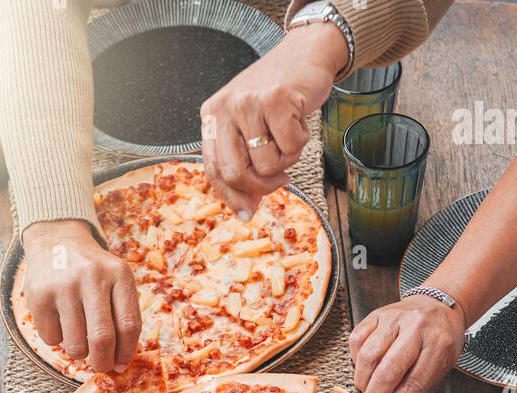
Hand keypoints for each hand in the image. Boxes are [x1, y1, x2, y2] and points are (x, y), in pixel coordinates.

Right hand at [23, 219, 140, 372]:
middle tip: (100, 366)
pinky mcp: (39, 295)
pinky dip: (57, 339)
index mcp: (119, 274)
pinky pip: (52, 338)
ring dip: (79, 352)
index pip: (129, 326)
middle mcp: (92, 276)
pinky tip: (59, 320)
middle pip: (102, 339)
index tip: (121, 365)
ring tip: (78, 338)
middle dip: (103, 363)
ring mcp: (63, 285)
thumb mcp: (115, 281)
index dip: (126, 353)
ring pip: (75, 345)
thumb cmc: (92, 272)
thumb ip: (122, 317)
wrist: (56, 240)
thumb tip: (119, 365)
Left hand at [201, 25, 345, 217]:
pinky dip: (302, 142)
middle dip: (262, 187)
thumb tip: (247, 210)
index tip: (247, 213)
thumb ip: (245, 164)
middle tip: (281, 180)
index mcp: (212, 115)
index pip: (214, 170)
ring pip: (267, 165)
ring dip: (287, 160)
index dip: (232, 196)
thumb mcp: (249, 127)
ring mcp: (250, 102)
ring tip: (290, 136)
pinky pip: (291, 147)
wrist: (304, 54)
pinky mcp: (277, 99)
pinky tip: (299, 121)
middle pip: (236, 173)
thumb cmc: (276, 96)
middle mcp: (226, 107)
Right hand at [349, 296, 466, 392]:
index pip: (412, 385)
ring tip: (368, 387)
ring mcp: (394, 318)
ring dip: (363, 380)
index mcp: (438, 345)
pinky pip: (356, 340)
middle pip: (388, 370)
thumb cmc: (439, 344)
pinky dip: (356, 360)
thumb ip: (414, 391)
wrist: (438, 306)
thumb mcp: (438, 368)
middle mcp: (416, 328)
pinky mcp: (377, 314)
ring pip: (368, 356)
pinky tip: (365, 366)